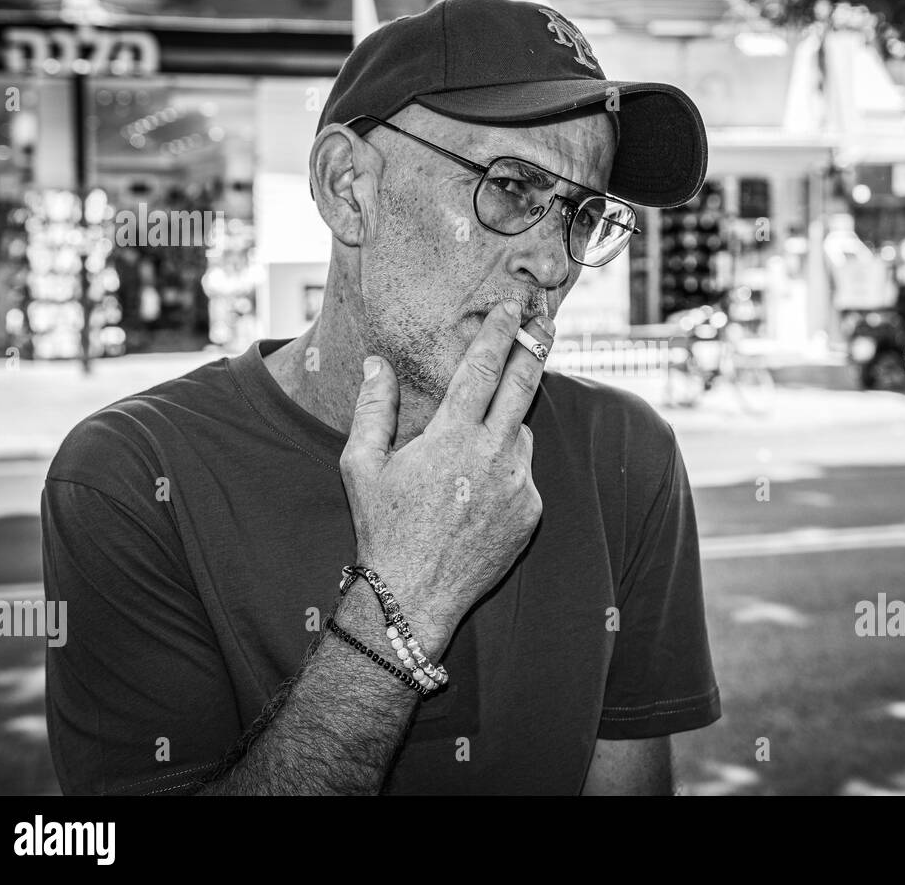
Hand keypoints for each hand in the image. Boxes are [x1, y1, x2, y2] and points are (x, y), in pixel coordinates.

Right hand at [340, 300, 554, 652]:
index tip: (507, 307)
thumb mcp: (361, 466)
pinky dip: (507, 469)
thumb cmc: (381, 528)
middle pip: (522, 387)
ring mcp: (518, 485)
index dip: (496, 333)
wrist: (413, 597)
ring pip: (520, 434)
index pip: (482, 369)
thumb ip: (372, 409)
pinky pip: (523, 474)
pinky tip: (477, 492)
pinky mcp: (531, 512)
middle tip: (543, 324)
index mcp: (451, 438)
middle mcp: (492, 456)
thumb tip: (376, 364)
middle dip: (533, 349)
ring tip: (475, 444)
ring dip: (507, 425)